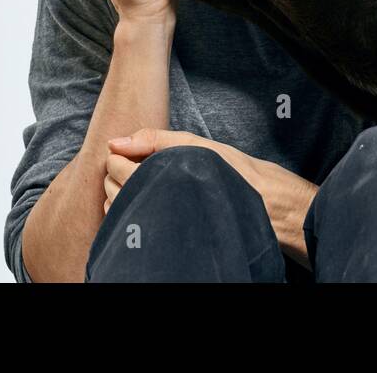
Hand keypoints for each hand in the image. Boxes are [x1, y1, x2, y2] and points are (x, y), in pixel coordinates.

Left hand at [104, 128, 319, 268]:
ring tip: (144, 182)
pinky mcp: (164, 237)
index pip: (115, 167)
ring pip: (119, 209)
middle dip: (116, 175)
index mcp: (159, 178)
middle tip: (135, 165)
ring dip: (123, 193)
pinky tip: (149, 200)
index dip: (117, 157)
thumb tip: (116, 141)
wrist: (263, 206)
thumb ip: (154, 139)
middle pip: (112, 189)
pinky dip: (132, 210)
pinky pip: (133, 224)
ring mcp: (158, 225)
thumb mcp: (195, 144)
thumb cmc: (232, 173)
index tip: (129, 153)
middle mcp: (155, 205)